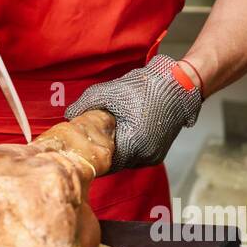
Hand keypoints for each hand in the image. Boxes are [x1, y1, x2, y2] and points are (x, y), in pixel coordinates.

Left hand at [64, 54, 201, 171]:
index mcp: (132, 145)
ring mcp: (154, 156)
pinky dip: (127, 147)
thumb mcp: (107, 92)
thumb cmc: (143, 87)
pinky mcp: (159, 153)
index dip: (90, 153)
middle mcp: (145, 156)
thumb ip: (84, 105)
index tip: (79, 145)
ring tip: (105, 133)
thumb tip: (68, 116)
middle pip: (114, 162)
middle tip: (88, 138)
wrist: (178, 84)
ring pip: (125, 160)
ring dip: (115, 149)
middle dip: (101, 150)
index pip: (103, 162)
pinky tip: (122, 132)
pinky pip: (136, 156)